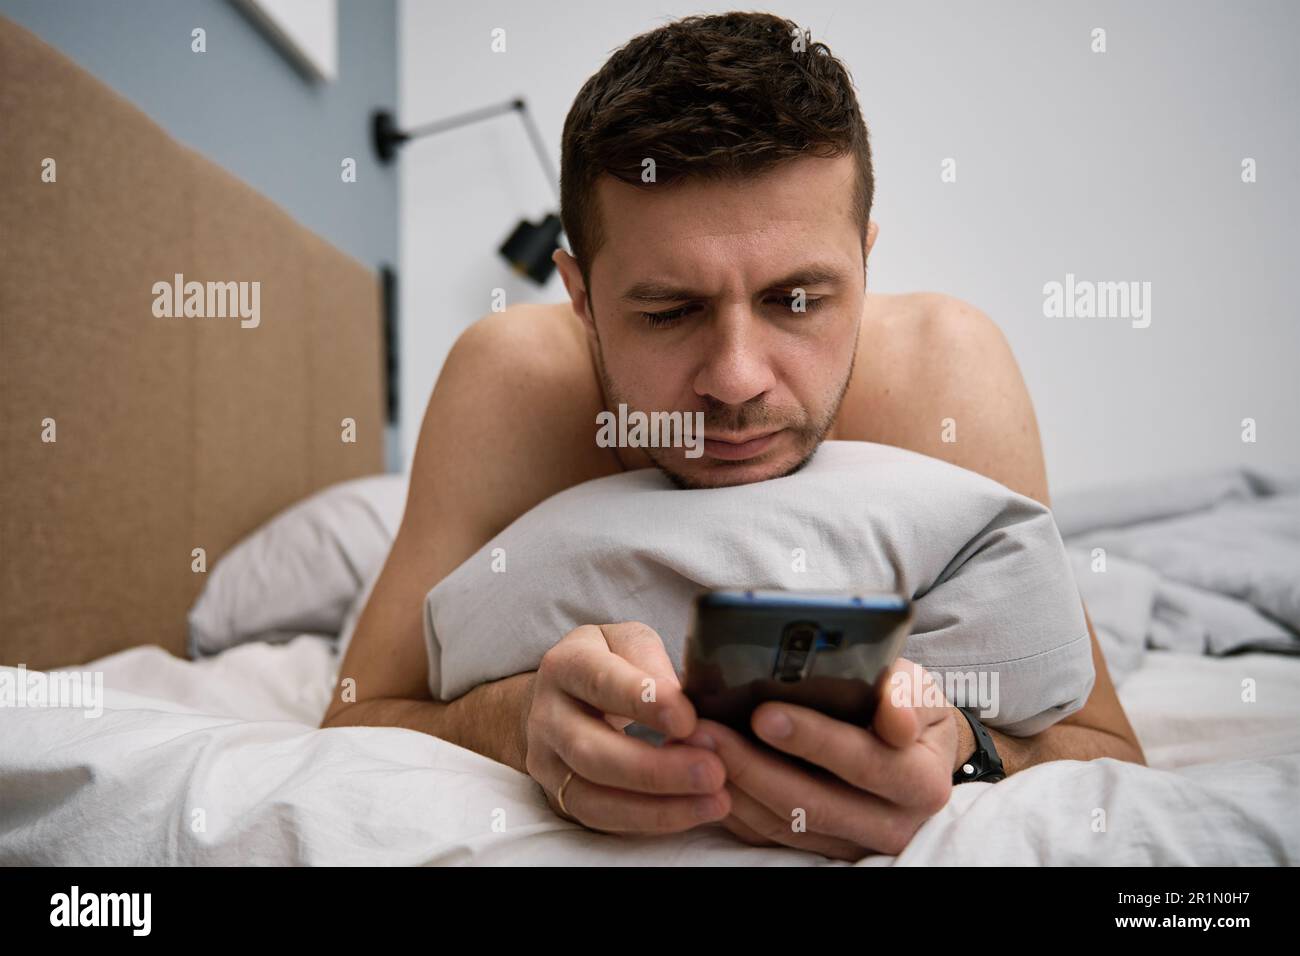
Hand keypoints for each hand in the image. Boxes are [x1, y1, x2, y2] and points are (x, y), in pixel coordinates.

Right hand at [522, 622, 729, 833]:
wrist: (562, 697)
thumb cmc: (609, 663)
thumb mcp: (627, 642)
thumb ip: (651, 660)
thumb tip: (680, 698)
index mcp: (565, 665)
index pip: (599, 682)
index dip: (642, 701)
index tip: (687, 719)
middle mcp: (547, 716)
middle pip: (590, 750)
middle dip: (654, 768)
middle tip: (712, 771)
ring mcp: (547, 762)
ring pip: (593, 796)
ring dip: (658, 806)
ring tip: (715, 800)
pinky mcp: (560, 797)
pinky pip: (602, 820)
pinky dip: (650, 820)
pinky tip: (692, 813)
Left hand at [679, 657, 958, 859]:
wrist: (914, 751)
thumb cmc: (907, 709)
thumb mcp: (917, 691)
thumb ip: (906, 696)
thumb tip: (895, 719)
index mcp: (920, 782)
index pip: (865, 764)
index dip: (814, 741)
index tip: (765, 713)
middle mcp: (892, 823)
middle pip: (813, 804)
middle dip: (754, 766)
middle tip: (708, 731)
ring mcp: (854, 843)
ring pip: (785, 826)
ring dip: (735, 786)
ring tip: (697, 745)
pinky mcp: (822, 850)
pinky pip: (770, 838)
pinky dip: (736, 808)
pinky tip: (705, 774)